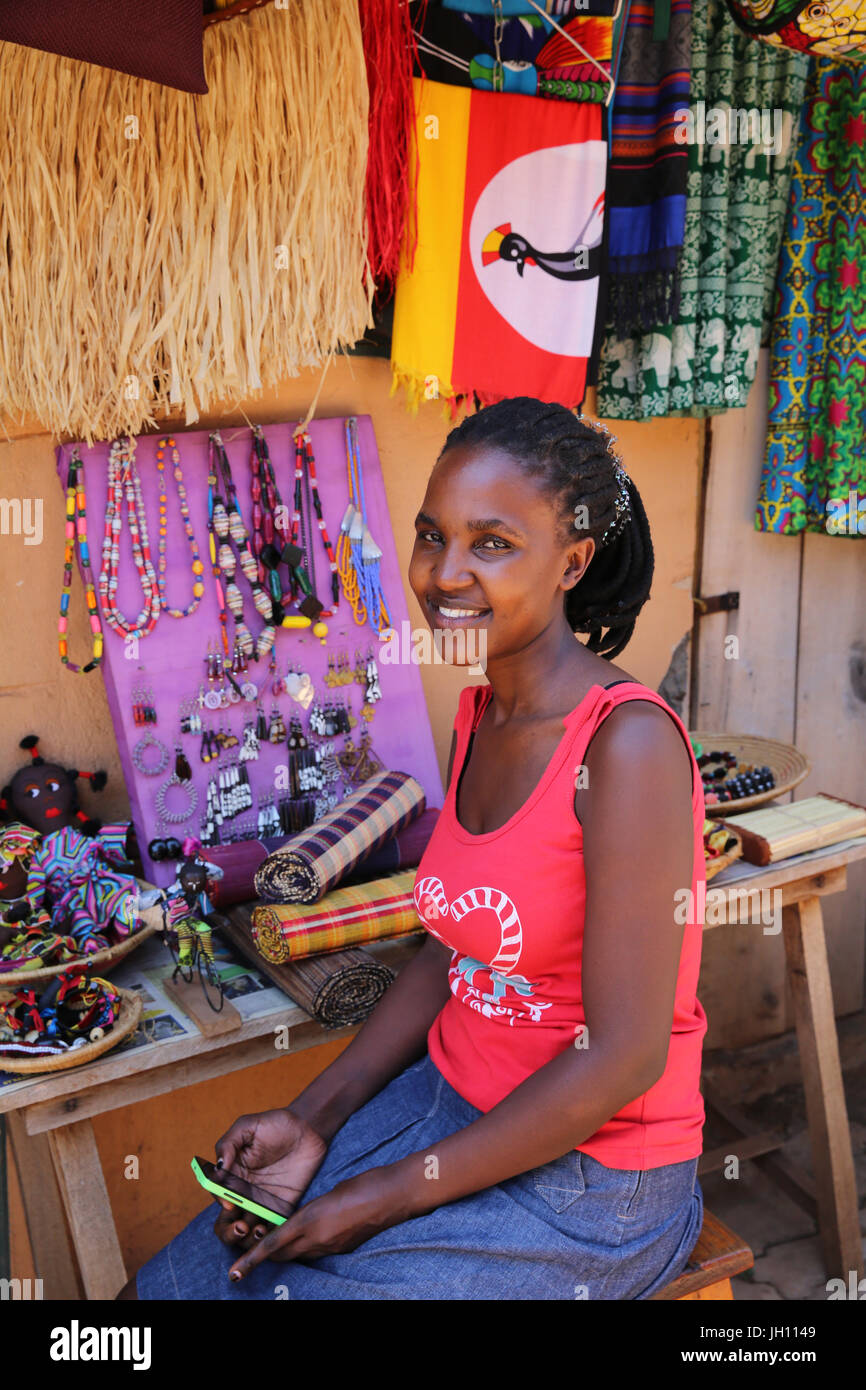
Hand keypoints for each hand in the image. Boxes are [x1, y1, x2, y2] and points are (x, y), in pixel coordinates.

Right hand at [211, 1107, 327, 1253]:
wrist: (309, 1128)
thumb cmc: (276, 1123)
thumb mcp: (247, 1126)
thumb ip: (228, 1144)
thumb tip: (218, 1169)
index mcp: (232, 1173)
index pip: (217, 1195)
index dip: (220, 1203)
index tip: (230, 1204)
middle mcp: (244, 1191)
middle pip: (227, 1221)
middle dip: (229, 1231)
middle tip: (240, 1227)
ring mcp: (263, 1201)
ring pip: (247, 1230)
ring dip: (247, 1238)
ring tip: (256, 1231)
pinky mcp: (281, 1207)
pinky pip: (271, 1227)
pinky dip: (268, 1236)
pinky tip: (269, 1231)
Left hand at [227, 1164, 412, 1281]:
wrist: (392, 1195)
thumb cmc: (361, 1184)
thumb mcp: (328, 1193)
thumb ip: (310, 1209)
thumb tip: (299, 1221)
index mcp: (310, 1220)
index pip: (273, 1244)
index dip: (252, 1258)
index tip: (235, 1272)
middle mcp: (318, 1239)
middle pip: (282, 1254)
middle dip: (266, 1253)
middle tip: (252, 1249)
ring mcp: (331, 1247)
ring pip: (298, 1255)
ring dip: (286, 1250)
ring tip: (277, 1240)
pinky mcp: (342, 1249)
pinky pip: (315, 1252)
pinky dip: (306, 1247)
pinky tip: (309, 1236)